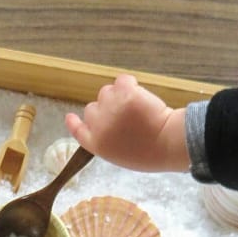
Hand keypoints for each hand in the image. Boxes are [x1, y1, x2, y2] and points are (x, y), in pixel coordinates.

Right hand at [65, 74, 188, 171]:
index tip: (70, 117)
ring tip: (137, 110)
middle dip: (106, 109)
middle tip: (125, 117)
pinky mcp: (124, 93)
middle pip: (92, 108)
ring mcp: (111, 107)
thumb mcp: (121, 155)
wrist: (167, 143)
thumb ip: (108, 140)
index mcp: (97, 144)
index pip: (78, 131)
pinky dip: (130, 85)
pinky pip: (122, 81)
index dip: (74, 122)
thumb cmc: (150, 154)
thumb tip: (107, 126)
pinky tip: (142, 98)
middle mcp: (99, 124)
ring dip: (119, 95)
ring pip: (107, 91)